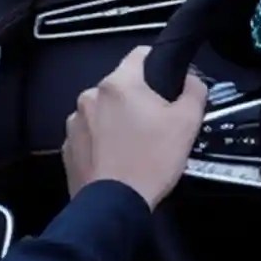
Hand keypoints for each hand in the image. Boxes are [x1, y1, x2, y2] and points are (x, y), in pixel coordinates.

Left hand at [63, 46, 207, 208]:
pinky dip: (102, 141)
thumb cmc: (152, 160)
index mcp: (119, 83)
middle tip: (156, 122)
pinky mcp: (67, 147)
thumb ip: (194, 90)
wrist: (113, 206)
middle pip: (121, 86)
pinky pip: (89, 134)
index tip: (167, 79)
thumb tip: (191, 79)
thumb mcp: (187, 122)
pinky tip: (116, 159)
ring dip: (117, 119)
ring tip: (134, 145)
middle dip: (137, 98)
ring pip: (103, 110)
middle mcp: (90, 96)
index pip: (139, 54)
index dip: (157, 62)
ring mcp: (74, 122)